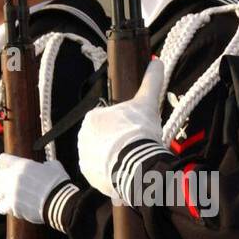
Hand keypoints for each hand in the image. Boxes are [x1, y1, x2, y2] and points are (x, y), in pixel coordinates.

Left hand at [0, 154, 69, 223]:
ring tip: (9, 199)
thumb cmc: (59, 184)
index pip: (1, 160)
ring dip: (2, 196)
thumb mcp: (54, 167)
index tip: (3, 170)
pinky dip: (7, 208)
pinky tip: (14, 208)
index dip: (1, 165)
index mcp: (22, 165)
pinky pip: (2, 207)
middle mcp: (13, 177)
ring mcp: (12, 192)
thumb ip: (46, 164)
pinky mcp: (13, 206)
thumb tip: (45, 165)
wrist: (61, 202)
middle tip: (5, 186)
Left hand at [77, 58, 165, 198]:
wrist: (136, 163)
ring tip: (133, 163)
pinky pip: (102, 177)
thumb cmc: (139, 130)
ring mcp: (85, 159)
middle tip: (137, 148)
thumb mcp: (147, 102)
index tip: (137, 132)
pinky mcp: (90, 178)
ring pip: (103, 159)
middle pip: (105, 140)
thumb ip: (151, 81)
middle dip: (119, 144)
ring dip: (116, 161)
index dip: (124, 126)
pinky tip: (127, 175)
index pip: (108, 121)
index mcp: (92, 118)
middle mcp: (82, 138)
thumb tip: (156, 60)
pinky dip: (113, 177)